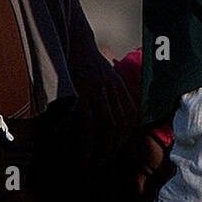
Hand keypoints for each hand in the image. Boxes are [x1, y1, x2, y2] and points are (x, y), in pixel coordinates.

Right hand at [69, 51, 136, 167]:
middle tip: (104, 161)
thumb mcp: (102, 73)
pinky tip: (84, 154)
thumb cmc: (83, 60)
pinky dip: (89, 143)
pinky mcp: (82, 93)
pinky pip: (89, 123)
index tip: (115, 147)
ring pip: (108, 126)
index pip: (130, 115)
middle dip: (114, 147)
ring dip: (103, 149)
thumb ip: (109, 91)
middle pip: (121, 124)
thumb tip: (110, 113)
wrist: (71, 39)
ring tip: (94, 162)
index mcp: (117, 84)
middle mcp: (111, 87)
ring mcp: (97, 89)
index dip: (126, 134)